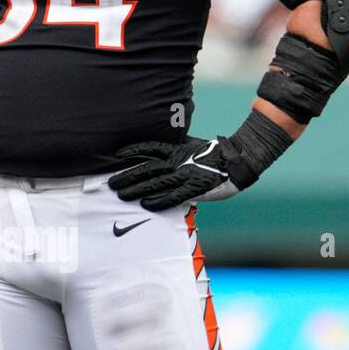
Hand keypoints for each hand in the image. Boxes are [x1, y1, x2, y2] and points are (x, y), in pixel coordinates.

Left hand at [109, 135, 255, 211]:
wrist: (237, 162)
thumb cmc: (212, 154)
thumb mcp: (190, 145)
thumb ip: (173, 148)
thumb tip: (154, 150)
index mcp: (176, 149)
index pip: (149, 147)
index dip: (132, 150)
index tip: (116, 154)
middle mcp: (178, 162)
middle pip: (147, 168)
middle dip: (128, 175)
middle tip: (111, 183)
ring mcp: (186, 175)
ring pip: (156, 183)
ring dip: (137, 189)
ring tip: (121, 194)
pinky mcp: (195, 189)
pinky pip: (173, 196)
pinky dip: (159, 200)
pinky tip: (146, 204)